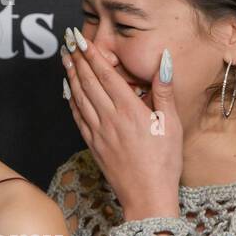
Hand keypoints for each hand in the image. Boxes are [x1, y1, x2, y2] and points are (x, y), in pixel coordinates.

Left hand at [61, 30, 182, 221]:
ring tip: (65, 60)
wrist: (147, 196)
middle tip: (68, 41)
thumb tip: (164, 61)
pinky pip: (78, 118)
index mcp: (129, 110)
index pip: (106, 75)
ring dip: (71, 77)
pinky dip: (71, 101)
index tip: (81, 39)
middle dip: (77, 60)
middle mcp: (109, 119)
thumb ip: (164, 90)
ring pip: (80, 98)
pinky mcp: (93, 146)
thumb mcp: (171, 123)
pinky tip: (68, 92)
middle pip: (89, 83)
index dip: (92, 55)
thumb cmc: (164, 162)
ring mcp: (98, 133)